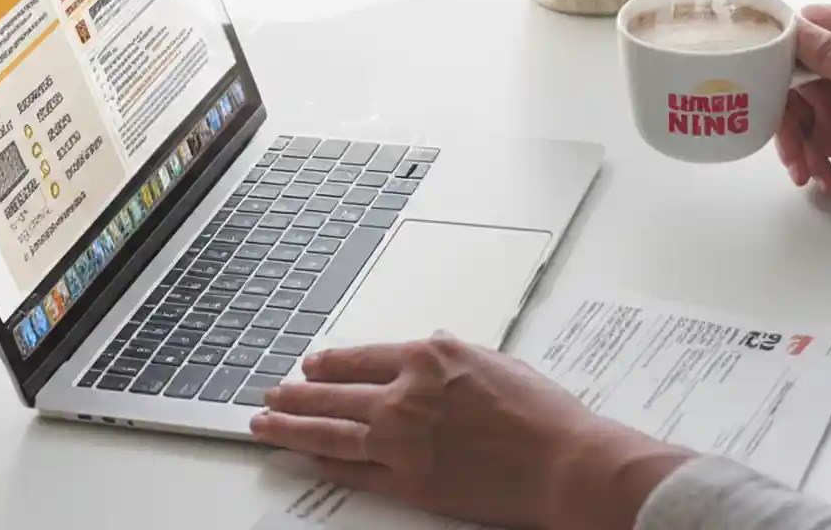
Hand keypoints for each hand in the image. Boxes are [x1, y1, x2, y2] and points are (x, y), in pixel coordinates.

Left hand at [250, 335, 691, 529]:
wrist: (565, 463)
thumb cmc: (541, 414)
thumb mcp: (493, 361)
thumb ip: (450, 355)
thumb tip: (428, 347)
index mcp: (426, 359)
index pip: (357, 358)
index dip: (326, 363)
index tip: (310, 365)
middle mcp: (405, 397)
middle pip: (331, 395)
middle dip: (295, 394)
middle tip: (272, 394)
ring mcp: (402, 444)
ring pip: (329, 434)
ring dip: (292, 428)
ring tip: (265, 425)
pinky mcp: (409, 483)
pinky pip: (353, 473)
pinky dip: (326, 464)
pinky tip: (308, 458)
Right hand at [777, 5, 830, 191]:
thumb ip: (830, 51)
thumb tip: (788, 31)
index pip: (806, 27)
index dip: (780, 47)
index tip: (759, 68)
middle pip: (787, 74)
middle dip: (781, 109)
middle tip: (784, 133)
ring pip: (789, 110)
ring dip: (792, 142)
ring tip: (803, 168)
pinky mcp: (828, 127)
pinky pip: (800, 138)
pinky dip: (804, 158)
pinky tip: (818, 174)